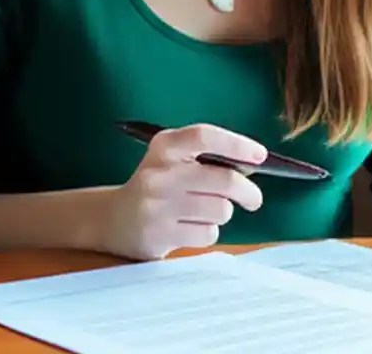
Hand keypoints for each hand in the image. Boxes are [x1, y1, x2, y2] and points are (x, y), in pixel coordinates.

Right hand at [97, 124, 266, 259]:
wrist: (111, 219)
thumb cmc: (158, 186)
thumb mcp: (173, 161)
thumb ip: (208, 159)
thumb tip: (252, 164)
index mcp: (165, 146)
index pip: (204, 136)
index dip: (237, 144)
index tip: (260, 155)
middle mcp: (159, 173)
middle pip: (224, 180)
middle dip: (248, 192)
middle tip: (253, 199)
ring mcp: (157, 206)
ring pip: (221, 210)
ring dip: (223, 213)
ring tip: (205, 212)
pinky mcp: (158, 235)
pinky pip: (208, 233)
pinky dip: (208, 232)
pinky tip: (190, 228)